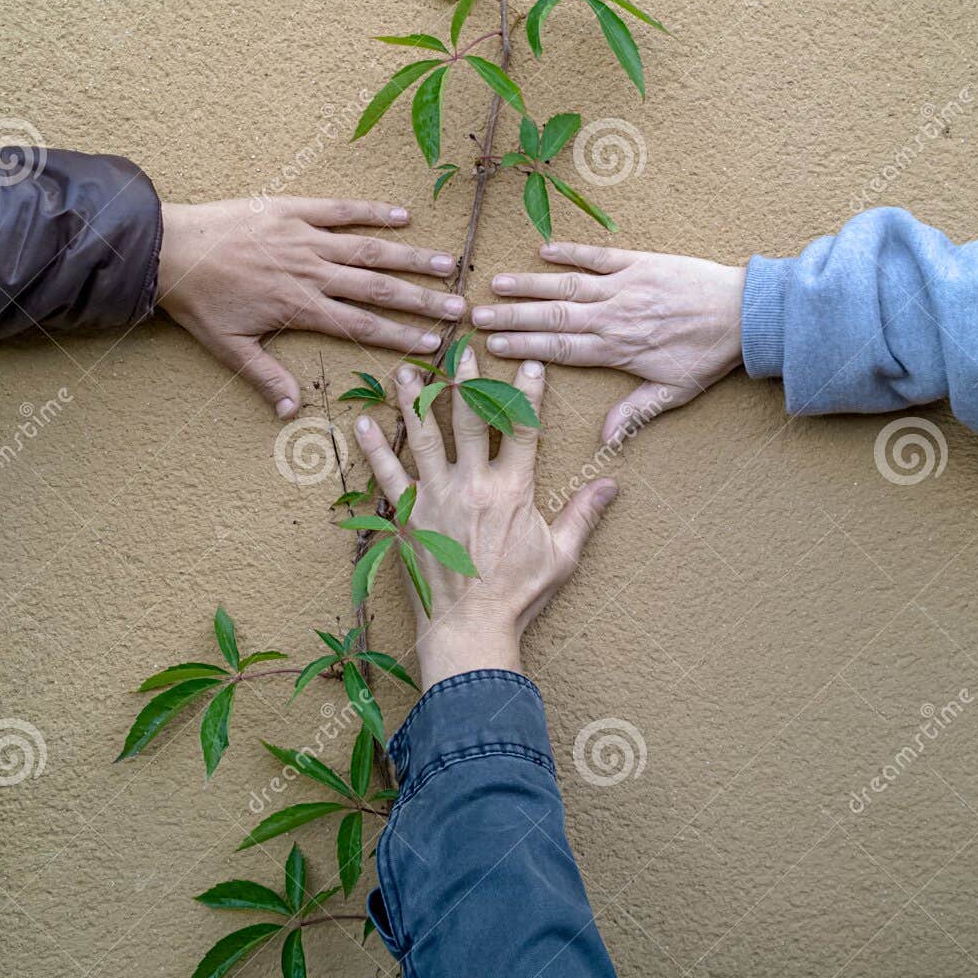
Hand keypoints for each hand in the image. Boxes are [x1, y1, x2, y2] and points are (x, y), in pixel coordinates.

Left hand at [157, 196, 464, 416]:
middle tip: (460, 307)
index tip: (434, 343)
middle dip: (422, 300)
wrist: (170, 248)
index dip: (402, 335)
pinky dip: (373, 211)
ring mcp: (305, 237)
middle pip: (378, 288)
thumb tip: (292, 410)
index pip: (362, 325)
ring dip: (411, 257)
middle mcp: (312, 271)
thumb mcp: (228, 347)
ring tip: (447, 264)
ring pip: (369, 248)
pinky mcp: (293, 208)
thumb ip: (265, 377)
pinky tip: (404, 215)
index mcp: (300, 307)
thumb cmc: (198, 300)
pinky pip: (341, 209)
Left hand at [353, 343, 617, 688]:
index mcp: (513, 489)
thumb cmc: (518, 596)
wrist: (471, 629)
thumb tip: (613, 484)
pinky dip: (375, 450)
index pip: (524, 427)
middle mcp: (473, 484)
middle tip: (461, 348)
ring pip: (424, 436)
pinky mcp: (408, 516)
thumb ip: (584, 514)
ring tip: (406, 370)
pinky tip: (363, 424)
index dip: (528, 392)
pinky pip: (388, 476)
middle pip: (470, 418)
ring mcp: (437, 497)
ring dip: (415, 401)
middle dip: (466, 379)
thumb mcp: (563, 555)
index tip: (530, 363)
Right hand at [471, 241, 745, 446]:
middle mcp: (612, 316)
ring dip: (529, 284)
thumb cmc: (709, 355)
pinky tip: (544, 250)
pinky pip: (598, 256)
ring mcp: (624, 286)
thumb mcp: (674, 392)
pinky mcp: (639, 262)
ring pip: (567, 284)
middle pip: (552, 316)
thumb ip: (635, 413)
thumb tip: (604, 442)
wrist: (745, 314)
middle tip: (476, 314)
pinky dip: (571, 252)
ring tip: (496, 282)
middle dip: (511, 316)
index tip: (490, 346)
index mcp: (616, 349)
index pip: (559, 348)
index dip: (522, 346)